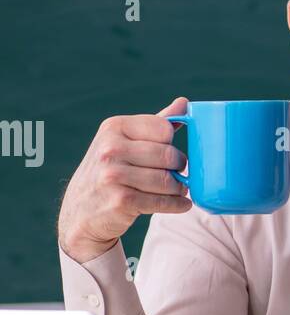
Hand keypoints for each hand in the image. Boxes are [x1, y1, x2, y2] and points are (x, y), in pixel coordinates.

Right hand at [57, 97, 191, 263]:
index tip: (170, 154)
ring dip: (179, 188)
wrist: (81, 211)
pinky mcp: (121, 201)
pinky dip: (177, 204)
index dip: (172, 143)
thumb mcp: (124, 142)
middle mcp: (110, 149)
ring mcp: (114, 175)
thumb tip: (183, 103)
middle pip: (168, 155)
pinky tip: (180, 204)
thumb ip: (154, 125)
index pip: (163, 129)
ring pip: (167, 180)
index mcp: (114, 128)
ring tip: (178, 190)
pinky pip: (162, 201)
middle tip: (178, 175)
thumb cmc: (110, 171)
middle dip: (179, 167)